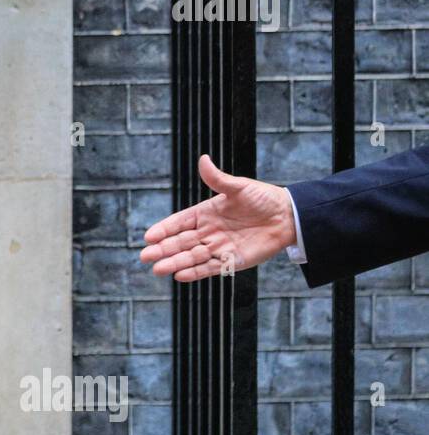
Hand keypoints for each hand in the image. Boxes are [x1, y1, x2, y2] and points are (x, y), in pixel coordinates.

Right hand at [140, 154, 296, 280]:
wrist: (289, 216)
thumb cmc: (263, 198)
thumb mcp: (239, 187)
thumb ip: (218, 178)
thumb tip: (203, 159)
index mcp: (205, 213)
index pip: (179, 222)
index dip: (164, 229)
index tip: (149, 236)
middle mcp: (208, 231)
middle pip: (180, 242)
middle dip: (162, 250)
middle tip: (145, 256)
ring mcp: (218, 247)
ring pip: (191, 257)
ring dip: (174, 263)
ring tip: (158, 269)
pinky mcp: (231, 261)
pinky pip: (209, 268)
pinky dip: (195, 273)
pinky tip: (180, 276)